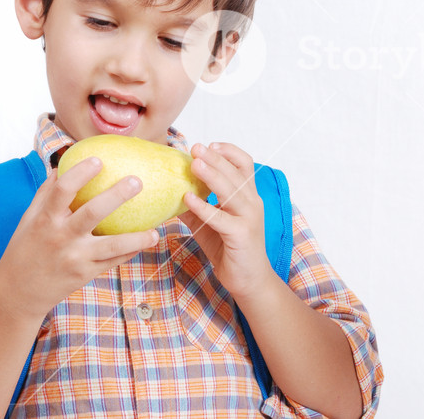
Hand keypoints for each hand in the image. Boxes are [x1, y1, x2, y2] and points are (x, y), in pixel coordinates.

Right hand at [0, 156, 159, 322]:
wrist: (18, 293)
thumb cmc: (25, 249)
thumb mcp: (29, 220)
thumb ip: (46, 193)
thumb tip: (63, 165)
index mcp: (45, 220)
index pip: (62, 191)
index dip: (80, 174)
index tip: (98, 160)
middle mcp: (61, 237)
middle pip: (92, 213)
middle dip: (117, 196)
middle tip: (137, 181)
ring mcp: (75, 257)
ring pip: (112, 246)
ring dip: (136, 238)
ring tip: (155, 230)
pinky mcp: (85, 274)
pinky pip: (113, 261)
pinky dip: (131, 251)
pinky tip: (148, 240)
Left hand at [179, 143, 275, 297]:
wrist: (249, 279)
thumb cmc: (230, 249)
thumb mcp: (209, 224)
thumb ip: (196, 207)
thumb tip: (171, 192)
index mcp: (248, 196)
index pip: (245, 164)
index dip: (229, 151)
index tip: (210, 144)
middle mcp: (252, 203)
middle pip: (236, 173)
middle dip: (215, 158)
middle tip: (195, 147)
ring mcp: (248, 218)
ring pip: (231, 190)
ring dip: (212, 175)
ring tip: (194, 164)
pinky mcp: (241, 234)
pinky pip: (220, 217)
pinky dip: (204, 206)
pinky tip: (187, 198)